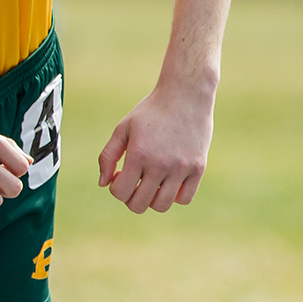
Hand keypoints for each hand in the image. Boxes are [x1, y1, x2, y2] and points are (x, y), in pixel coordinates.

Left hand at [97, 82, 213, 212]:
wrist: (185, 97)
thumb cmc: (150, 112)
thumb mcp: (123, 128)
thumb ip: (108, 156)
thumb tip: (103, 184)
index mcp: (138, 154)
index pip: (121, 192)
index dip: (115, 188)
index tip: (120, 175)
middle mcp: (160, 164)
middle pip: (140, 205)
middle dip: (130, 198)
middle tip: (133, 182)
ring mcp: (181, 168)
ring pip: (162, 206)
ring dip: (151, 200)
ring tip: (149, 182)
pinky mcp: (198, 169)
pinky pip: (184, 199)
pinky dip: (173, 196)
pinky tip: (168, 180)